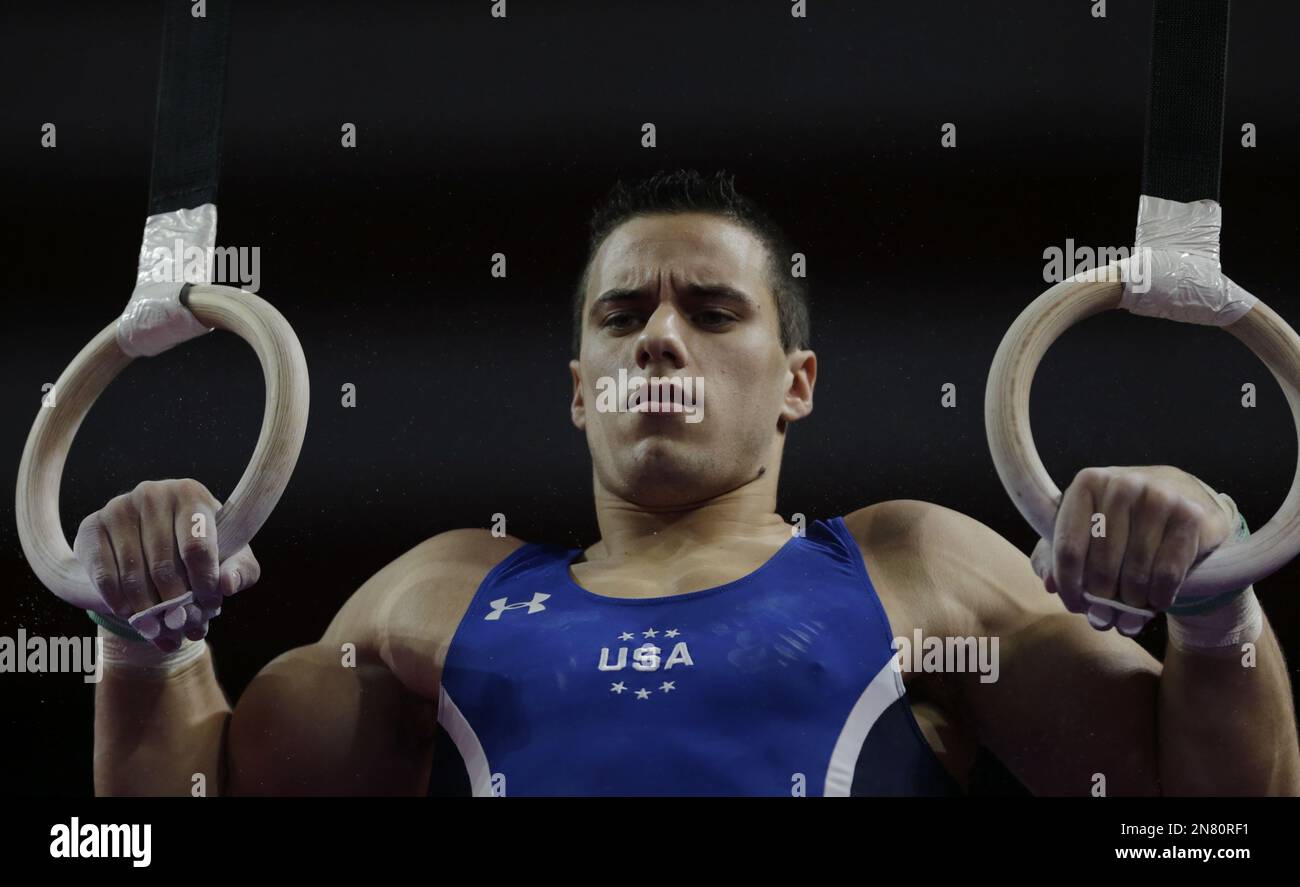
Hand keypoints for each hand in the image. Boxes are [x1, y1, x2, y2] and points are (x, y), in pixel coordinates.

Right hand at [72, 479, 259, 650]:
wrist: (148, 539)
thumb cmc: (198, 547)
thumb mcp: (230, 556)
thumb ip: (240, 570)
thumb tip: (227, 585)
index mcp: (191, 495)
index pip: (197, 547)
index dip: (204, 583)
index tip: (209, 606)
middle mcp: (153, 494)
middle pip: (164, 564)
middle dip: (176, 604)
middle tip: (182, 627)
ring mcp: (118, 507)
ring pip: (133, 573)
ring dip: (148, 611)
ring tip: (161, 631)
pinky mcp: (92, 526)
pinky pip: (105, 575)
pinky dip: (120, 603)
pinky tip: (132, 615)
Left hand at [1032, 466, 1234, 635]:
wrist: (1182, 498)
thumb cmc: (1121, 521)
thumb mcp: (1082, 529)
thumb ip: (1055, 556)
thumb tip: (1051, 584)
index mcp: (1087, 483)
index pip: (1068, 548)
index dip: (1069, 586)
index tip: (1075, 605)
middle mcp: (1122, 485)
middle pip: (1101, 565)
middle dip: (1102, 600)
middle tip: (1107, 615)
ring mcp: (1159, 497)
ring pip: (1135, 573)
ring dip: (1132, 602)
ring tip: (1132, 607)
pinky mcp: (1189, 516)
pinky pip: (1167, 573)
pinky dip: (1159, 596)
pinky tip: (1156, 600)